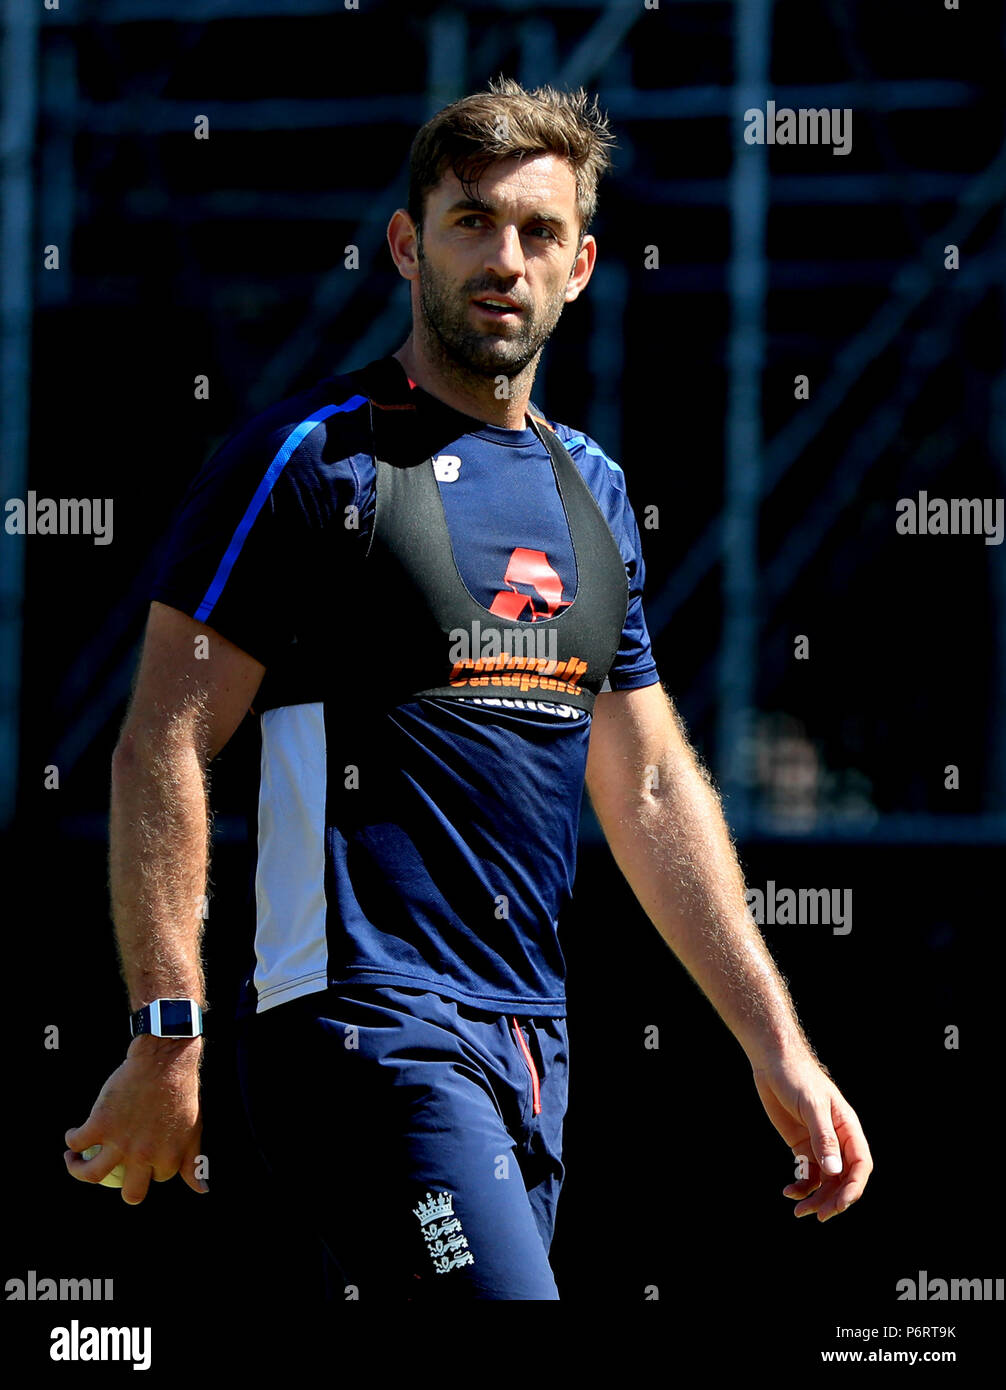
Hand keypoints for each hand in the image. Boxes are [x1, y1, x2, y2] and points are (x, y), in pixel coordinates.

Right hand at [64, 1034, 206, 1204]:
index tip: (144, 1155)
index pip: (157, 1178)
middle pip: (130, 1193)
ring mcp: (120, 1142)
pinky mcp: (100, 1124)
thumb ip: (193, 1162)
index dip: (151, 1169)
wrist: (164, 1062)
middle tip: (113, 1174)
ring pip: (90, 1174)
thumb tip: (202, 1190)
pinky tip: (72, 1134)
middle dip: (122, 1189)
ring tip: (74, 1160)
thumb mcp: (193, 1130)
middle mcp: (143, 1156)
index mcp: (167, 1159)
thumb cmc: (180, 1092)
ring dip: (77, 1171)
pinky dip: (71, 1142)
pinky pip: (77, 1143)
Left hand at [750, 1048, 872, 1221]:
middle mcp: (837, 1139)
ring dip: (816, 1197)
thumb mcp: (812, 1107)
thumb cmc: (797, 1078)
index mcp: (848, 1128)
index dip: (853, 1188)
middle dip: (834, 1199)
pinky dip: (801, 1185)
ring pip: (825, 1180)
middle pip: (843, 1178)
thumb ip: (823, 1139)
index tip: (838, 1206)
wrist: (773, 1061)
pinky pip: (807, 1172)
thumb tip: (834, 1172)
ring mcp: (819, 1143)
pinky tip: (788, 1192)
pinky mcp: (801, 1145)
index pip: (860, 1165)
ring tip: (799, 1211)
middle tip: (819, 1216)